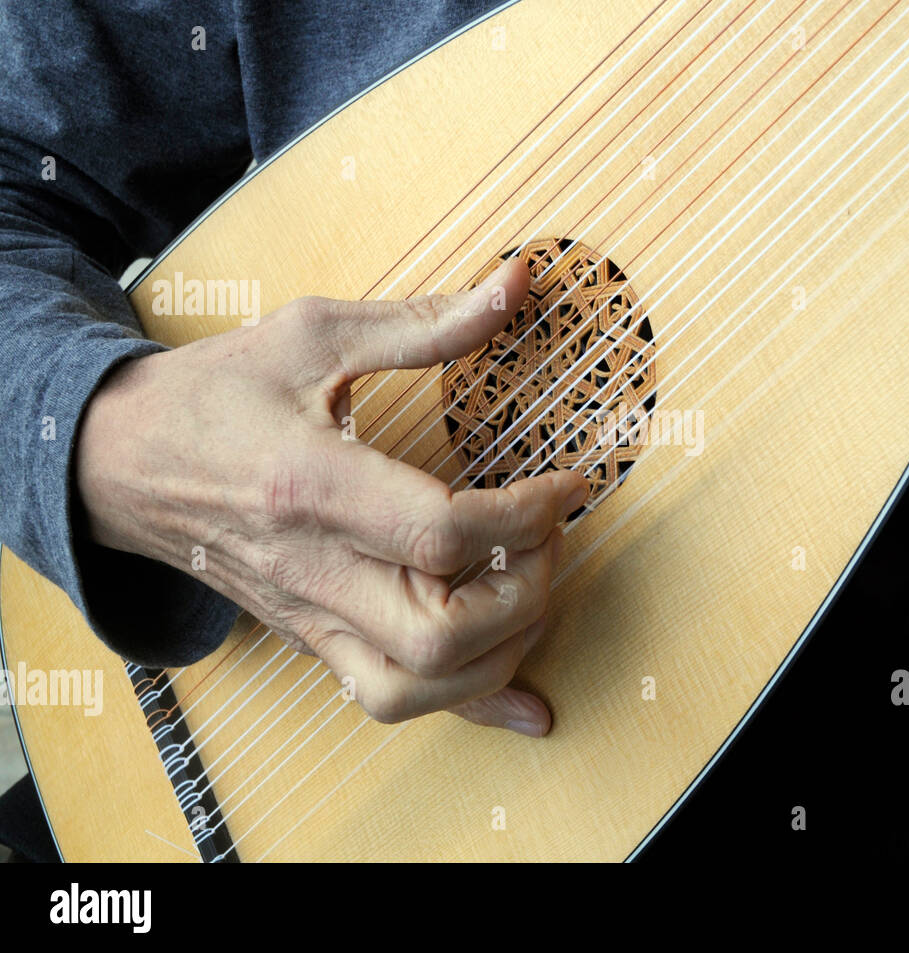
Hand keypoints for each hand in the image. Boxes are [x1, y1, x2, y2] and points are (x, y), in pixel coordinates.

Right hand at [75, 258, 586, 733]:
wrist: (116, 462)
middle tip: (549, 537)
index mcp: (311, 483)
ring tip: (530, 586)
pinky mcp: (311, 638)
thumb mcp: (313, 335)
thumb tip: (516, 284)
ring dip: (502, 649)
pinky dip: (470, 703)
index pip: (440, 532)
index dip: (527, 515)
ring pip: (417, 686)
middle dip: (525, 589)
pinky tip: (526, 703)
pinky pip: (392, 698)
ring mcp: (309, 615)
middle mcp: (311, 567)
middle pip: (438, 630)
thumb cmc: (214, 394)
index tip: (570, 484)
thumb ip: (423, 323)